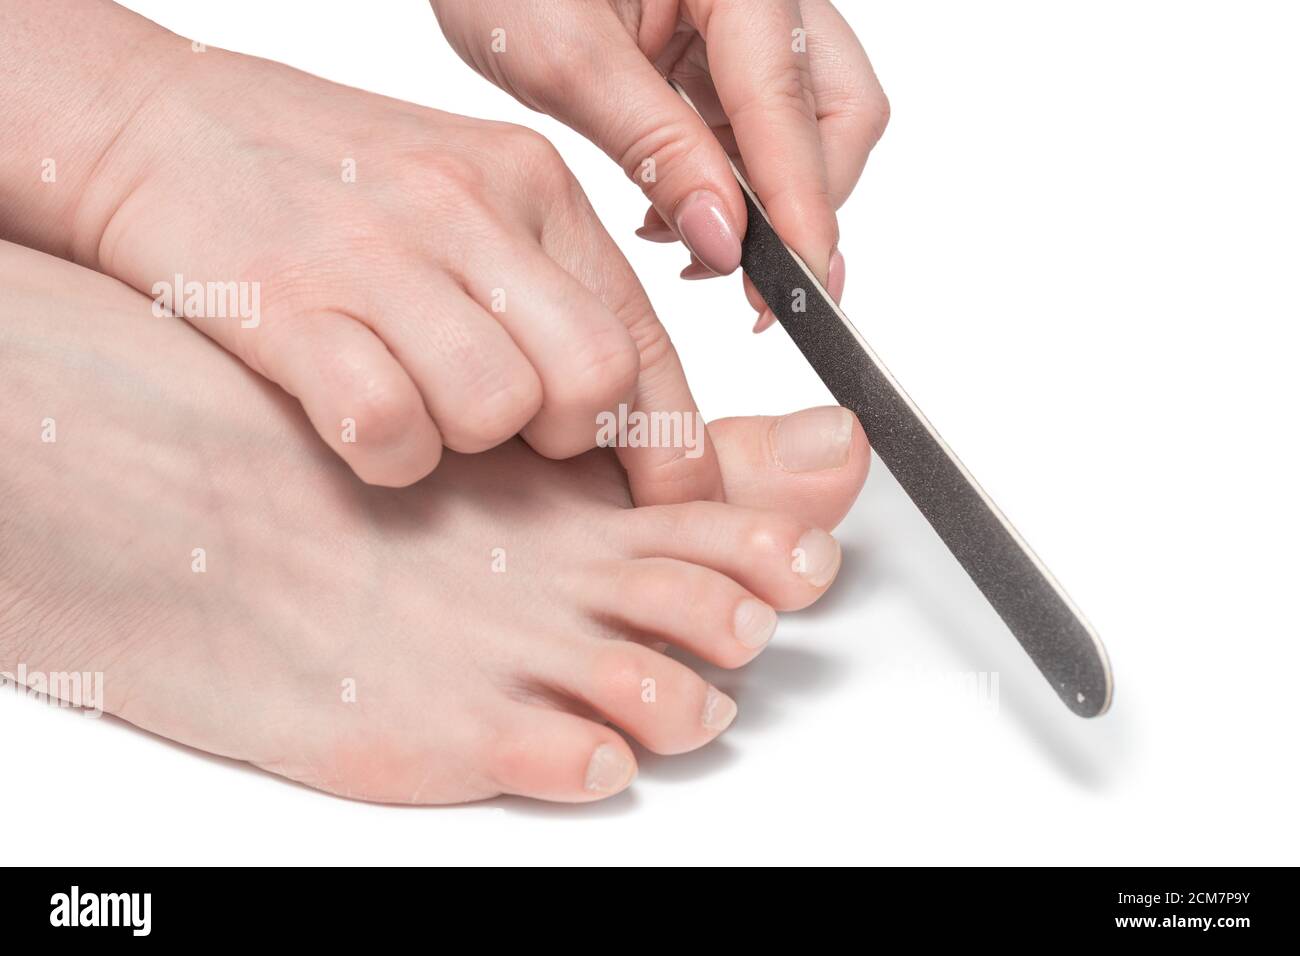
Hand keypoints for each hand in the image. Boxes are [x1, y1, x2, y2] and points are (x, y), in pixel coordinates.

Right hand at [2, 7, 723, 501]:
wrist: (156, 126)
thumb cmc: (327, 181)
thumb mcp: (464, 201)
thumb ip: (548, 288)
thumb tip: (623, 412)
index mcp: (532, 186)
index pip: (644, 338)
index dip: (674, 444)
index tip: (675, 504)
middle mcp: (470, 211)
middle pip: (592, 381)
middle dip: (565, 441)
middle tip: (509, 436)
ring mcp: (378, 254)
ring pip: (497, 411)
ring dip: (464, 444)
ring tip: (417, 407)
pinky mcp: (287, 303)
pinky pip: (388, 424)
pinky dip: (387, 453)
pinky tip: (359, 424)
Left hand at [431, 0, 888, 329]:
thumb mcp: (567, 59)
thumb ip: (656, 148)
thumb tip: (725, 242)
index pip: (790, 106)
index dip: (798, 208)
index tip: (792, 288)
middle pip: (834, 115)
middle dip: (800, 205)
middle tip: (748, 281)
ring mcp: (743, 24)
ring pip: (798, 131)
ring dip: (759, 203)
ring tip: (683, 242)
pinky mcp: (715, 51)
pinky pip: (750, 130)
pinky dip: (723, 183)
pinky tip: (670, 208)